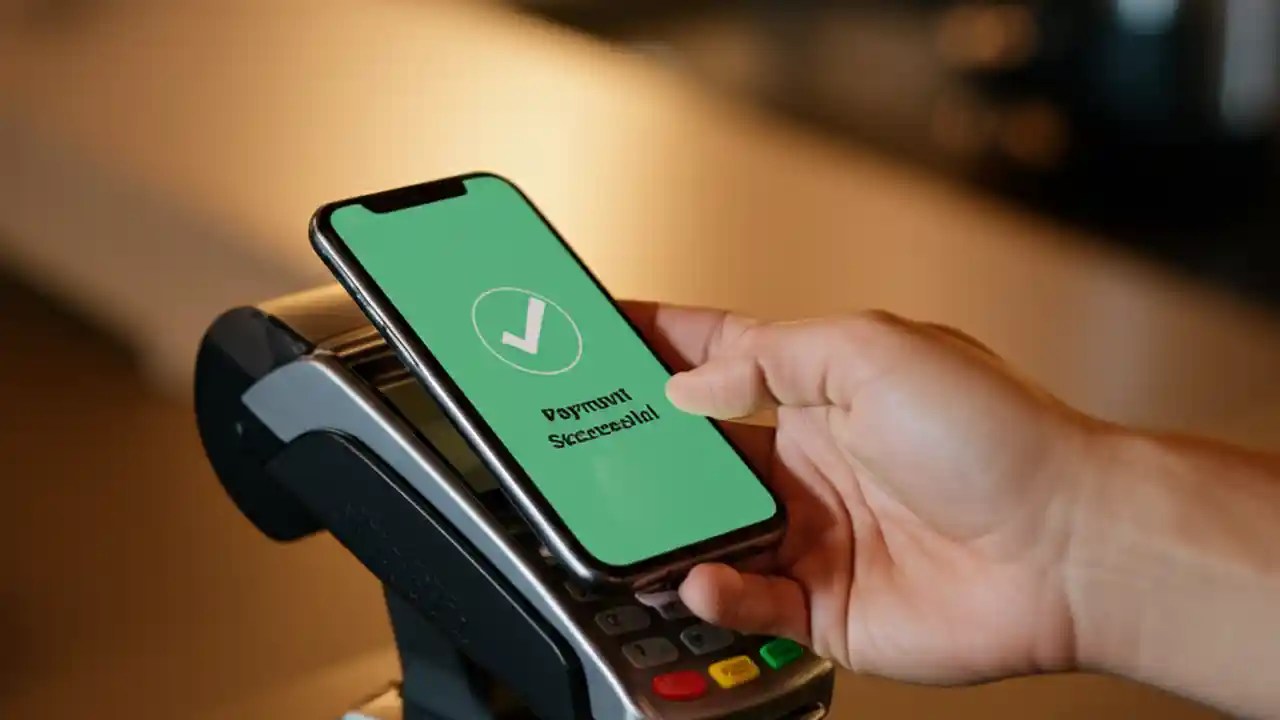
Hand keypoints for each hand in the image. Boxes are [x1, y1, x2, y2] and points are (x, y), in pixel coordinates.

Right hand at [624, 302, 1093, 682]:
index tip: (597, 334)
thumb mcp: (870, 351)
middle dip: (643, 448)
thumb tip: (691, 385)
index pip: (718, 359)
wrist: (1068, 545)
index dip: (657, 345)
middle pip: (700, 454)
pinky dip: (717, 592)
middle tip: (586, 442)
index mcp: (821, 391)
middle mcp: (811, 463)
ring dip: (669, 529)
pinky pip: (749, 601)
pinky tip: (704, 576)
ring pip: (713, 532)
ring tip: (626, 524)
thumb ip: (769, 358)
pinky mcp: (825, 606)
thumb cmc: (996, 434)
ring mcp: (815, 536)